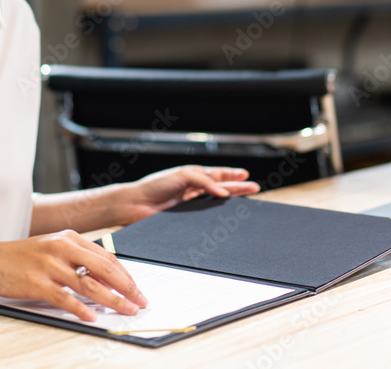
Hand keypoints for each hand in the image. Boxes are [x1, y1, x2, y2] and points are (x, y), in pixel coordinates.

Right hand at [0, 230, 147, 321]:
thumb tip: (106, 280)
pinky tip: (92, 317)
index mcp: (70, 237)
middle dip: (126, 288)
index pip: (107, 257)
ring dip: (111, 300)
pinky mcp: (37, 282)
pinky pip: (64, 298)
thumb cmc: (22, 256)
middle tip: (139, 302)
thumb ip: (78, 259)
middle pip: (104, 269)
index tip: (137, 290)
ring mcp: (50, 265)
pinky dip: (80, 308)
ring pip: (89, 284)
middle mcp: (62, 248)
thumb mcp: (53, 248)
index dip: (126, 275)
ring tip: (125, 311)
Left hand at [116, 165, 259, 225]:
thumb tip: (223, 192)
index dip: (231, 175)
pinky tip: (226, 214)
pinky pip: (206, 215)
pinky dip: (217, 214)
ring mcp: (190, 203)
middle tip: (255, 188)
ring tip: (247, 198)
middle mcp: (192, 188)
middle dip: (238, 187)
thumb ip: (204, 182)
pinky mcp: (186, 216)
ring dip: (230, 199)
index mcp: (191, 175)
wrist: (136, 204)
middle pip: (221, 187)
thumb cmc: (154, 185)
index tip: (246, 176)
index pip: (216, 174)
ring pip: (216, 201)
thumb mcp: (182, 175)